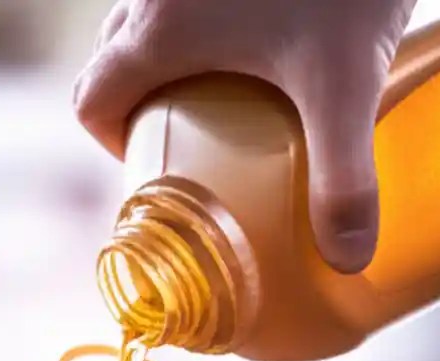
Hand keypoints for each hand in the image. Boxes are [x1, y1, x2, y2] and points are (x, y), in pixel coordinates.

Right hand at [74, 0, 417, 273]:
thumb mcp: (345, 83)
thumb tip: (349, 258)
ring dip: (173, 55)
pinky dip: (199, 16)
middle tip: (201, 133)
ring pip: (148, 16)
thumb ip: (344, 175)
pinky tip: (261, 28)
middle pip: (116, 57)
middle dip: (145, 102)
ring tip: (234, 87)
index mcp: (158, 31)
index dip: (113, 143)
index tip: (158, 159)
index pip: (91, 99)